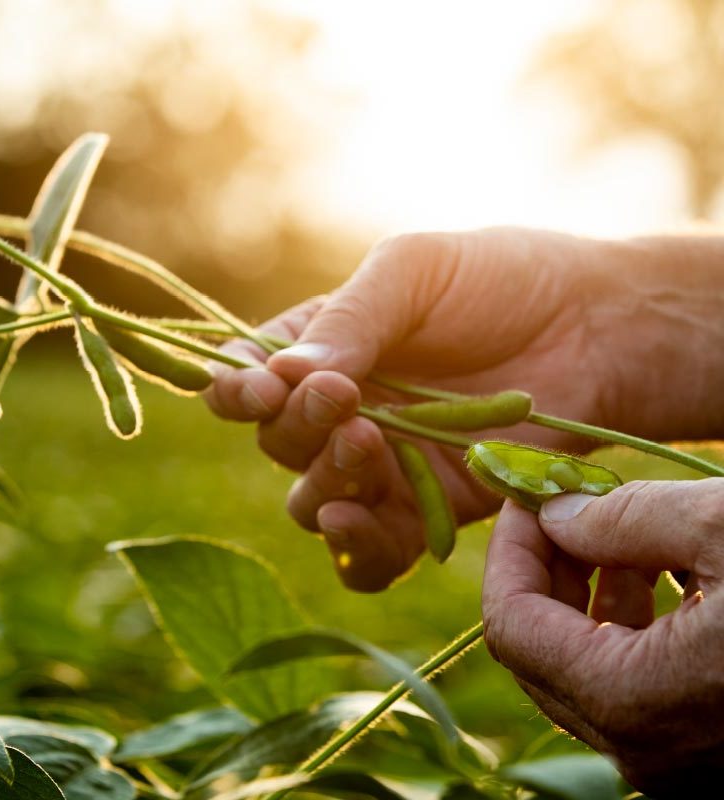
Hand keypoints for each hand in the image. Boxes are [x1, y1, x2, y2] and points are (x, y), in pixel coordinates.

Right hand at [205, 229, 723, 590]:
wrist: (596, 330)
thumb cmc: (501, 281)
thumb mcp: (415, 272)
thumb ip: (348, 321)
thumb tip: (283, 375)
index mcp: (324, 346)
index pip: (251, 376)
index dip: (239, 388)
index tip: (260, 387)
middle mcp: (342, 411)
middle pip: (277, 442)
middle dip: (297, 425)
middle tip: (342, 397)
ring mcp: (382, 466)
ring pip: (312, 500)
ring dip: (325, 480)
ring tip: (367, 441)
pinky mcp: (427, 513)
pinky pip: (370, 553)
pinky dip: (353, 549)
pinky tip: (354, 521)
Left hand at [482, 481, 723, 796]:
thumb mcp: (720, 530)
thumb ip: (620, 518)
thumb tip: (555, 514)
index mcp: (627, 702)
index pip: (509, 620)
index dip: (509, 549)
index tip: (526, 494)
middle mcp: (639, 750)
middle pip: (538, 644)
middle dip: (543, 563)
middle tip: (565, 503)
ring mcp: (673, 761)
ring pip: (584, 663)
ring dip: (585, 589)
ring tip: (618, 532)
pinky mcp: (703, 751)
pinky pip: (631, 683)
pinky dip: (628, 623)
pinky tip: (659, 573)